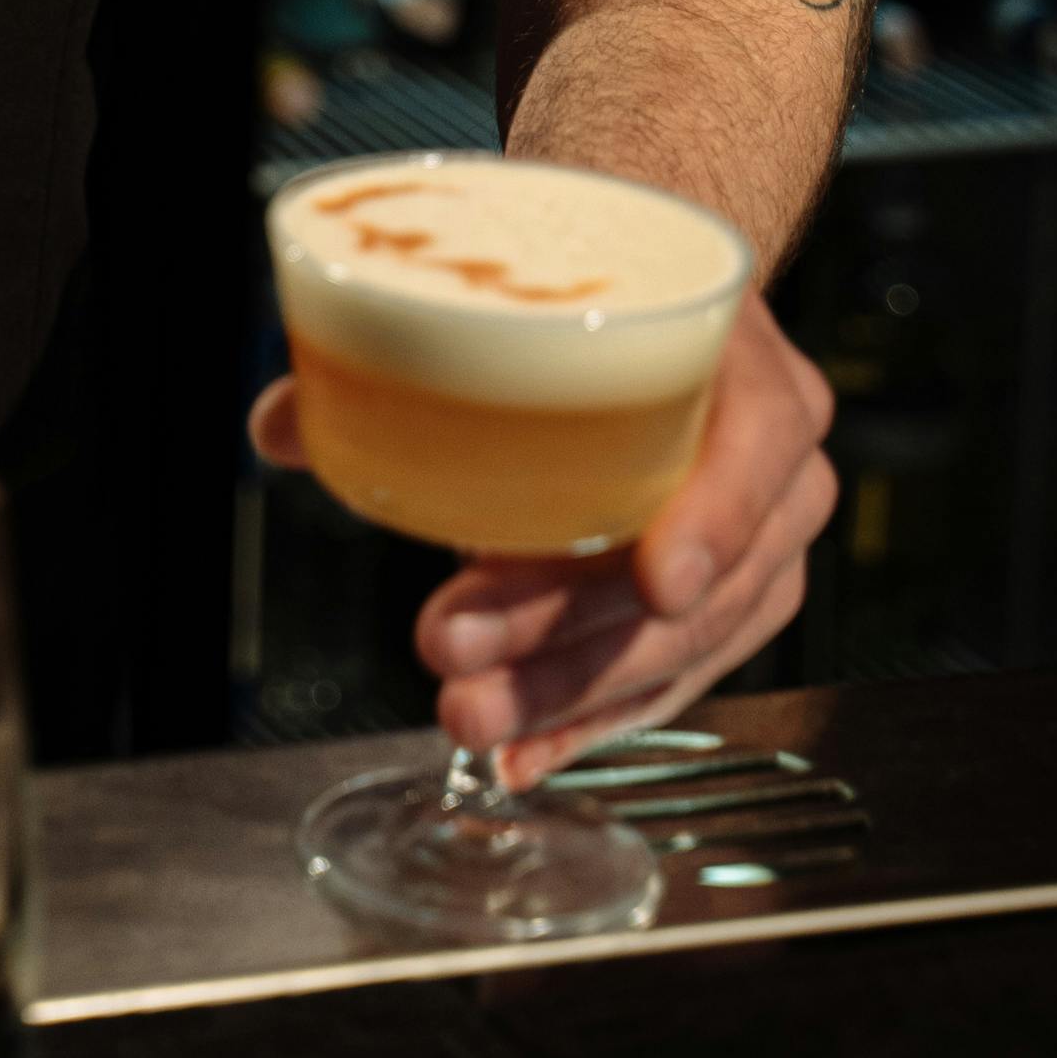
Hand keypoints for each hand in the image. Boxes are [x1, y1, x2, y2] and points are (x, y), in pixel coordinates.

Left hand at [247, 287, 836, 784]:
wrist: (646, 306)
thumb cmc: (591, 303)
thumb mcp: (533, 304)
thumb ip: (402, 359)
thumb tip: (280, 425)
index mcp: (748, 364)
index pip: (759, 443)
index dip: (716, 516)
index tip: (656, 576)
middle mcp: (775, 467)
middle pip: (693, 572)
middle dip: (569, 627)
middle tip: (456, 648)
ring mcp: (758, 551)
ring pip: (676, 645)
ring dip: (565, 690)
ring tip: (469, 713)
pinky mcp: (725, 612)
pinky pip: (667, 682)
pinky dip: (589, 721)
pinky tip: (523, 754)